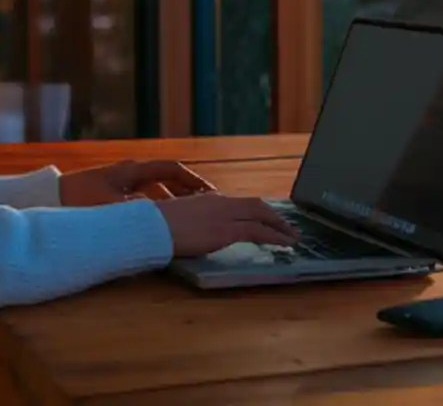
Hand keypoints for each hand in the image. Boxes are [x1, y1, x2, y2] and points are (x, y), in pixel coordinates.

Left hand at [58, 160, 214, 207]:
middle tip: (204, 206)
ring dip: (172, 201)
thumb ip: (142, 210)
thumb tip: (169, 215)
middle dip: (187, 191)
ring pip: (155, 190)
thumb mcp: (112, 207)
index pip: (172, 168)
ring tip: (186, 216)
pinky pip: (142, 199)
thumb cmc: (78, 200)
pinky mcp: (111, 194)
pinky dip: (155, 207)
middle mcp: (129, 173)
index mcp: (132, 170)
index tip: (209, 193)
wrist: (47, 198)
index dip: (193, 179)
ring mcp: (120, 183)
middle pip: (166, 179)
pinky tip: (159, 223)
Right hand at [155, 194, 299, 256]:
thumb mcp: (177, 219)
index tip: (265, 218)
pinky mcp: (226, 229)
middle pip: (255, 205)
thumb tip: (195, 232)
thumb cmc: (155, 227)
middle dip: (273, 216)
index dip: (255, 210)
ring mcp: (224, 214)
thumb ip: (192, 222)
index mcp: (207, 199)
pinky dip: (275, 236)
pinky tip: (285, 244)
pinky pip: (258, 231)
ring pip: (261, 215)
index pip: (238, 202)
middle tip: (287, 226)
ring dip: (280, 226)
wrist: (150, 228)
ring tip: (292, 236)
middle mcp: (220, 202)